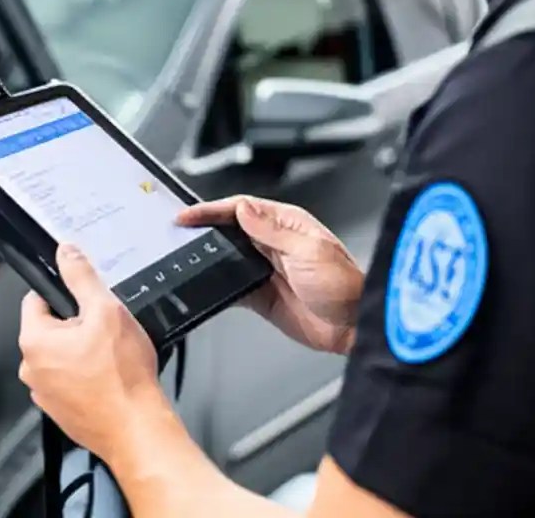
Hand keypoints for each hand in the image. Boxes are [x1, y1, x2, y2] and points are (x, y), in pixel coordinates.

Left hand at [18, 244, 169, 462]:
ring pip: (61, 356)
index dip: (62, 293)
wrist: (137, 429)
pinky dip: (86, 376)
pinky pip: (70, 381)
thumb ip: (82, 278)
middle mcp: (31, 369)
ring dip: (82, 351)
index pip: (35, 300)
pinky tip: (110, 378)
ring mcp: (45, 393)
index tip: (83, 299)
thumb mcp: (106, 311)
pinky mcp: (61, 411)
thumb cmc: (122, 378)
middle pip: (50, 329)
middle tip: (105, 330)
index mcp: (34, 341)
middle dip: (76, 325)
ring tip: (110, 357)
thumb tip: (66, 253)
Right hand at [178, 195, 363, 353]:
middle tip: (179, 231)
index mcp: (287, 225)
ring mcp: (267, 269)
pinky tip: (206, 284)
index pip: (241, 209)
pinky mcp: (262, 295)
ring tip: (185, 255)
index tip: (189, 215)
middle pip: (231, 229)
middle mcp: (275, 244)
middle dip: (204, 228)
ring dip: (209, 256)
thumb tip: (244, 209)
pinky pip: (233, 286)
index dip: (211, 210)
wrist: (355, 327)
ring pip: (228, 256)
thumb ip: (272, 230)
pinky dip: (217, 284)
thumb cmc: (345, 286)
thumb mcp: (308, 251)